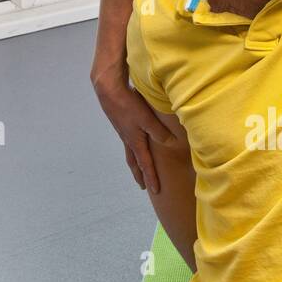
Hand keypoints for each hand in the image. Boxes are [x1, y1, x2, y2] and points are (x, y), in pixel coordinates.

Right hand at [94, 77, 173, 194]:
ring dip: (135, 164)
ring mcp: (124, 132)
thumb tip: (172, 143)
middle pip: (134, 162)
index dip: (151, 178)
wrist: (109, 91)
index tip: (155, 191)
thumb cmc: (129, 106)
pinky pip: (128, 143)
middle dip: (140, 175)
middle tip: (144, 186)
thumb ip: (160, 132)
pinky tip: (135, 144)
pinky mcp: (122, 123)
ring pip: (130, 153)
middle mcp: (128, 140)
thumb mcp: (147, 120)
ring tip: (138, 170)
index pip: (145, 164)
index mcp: (135, 142)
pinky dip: (133, 150)